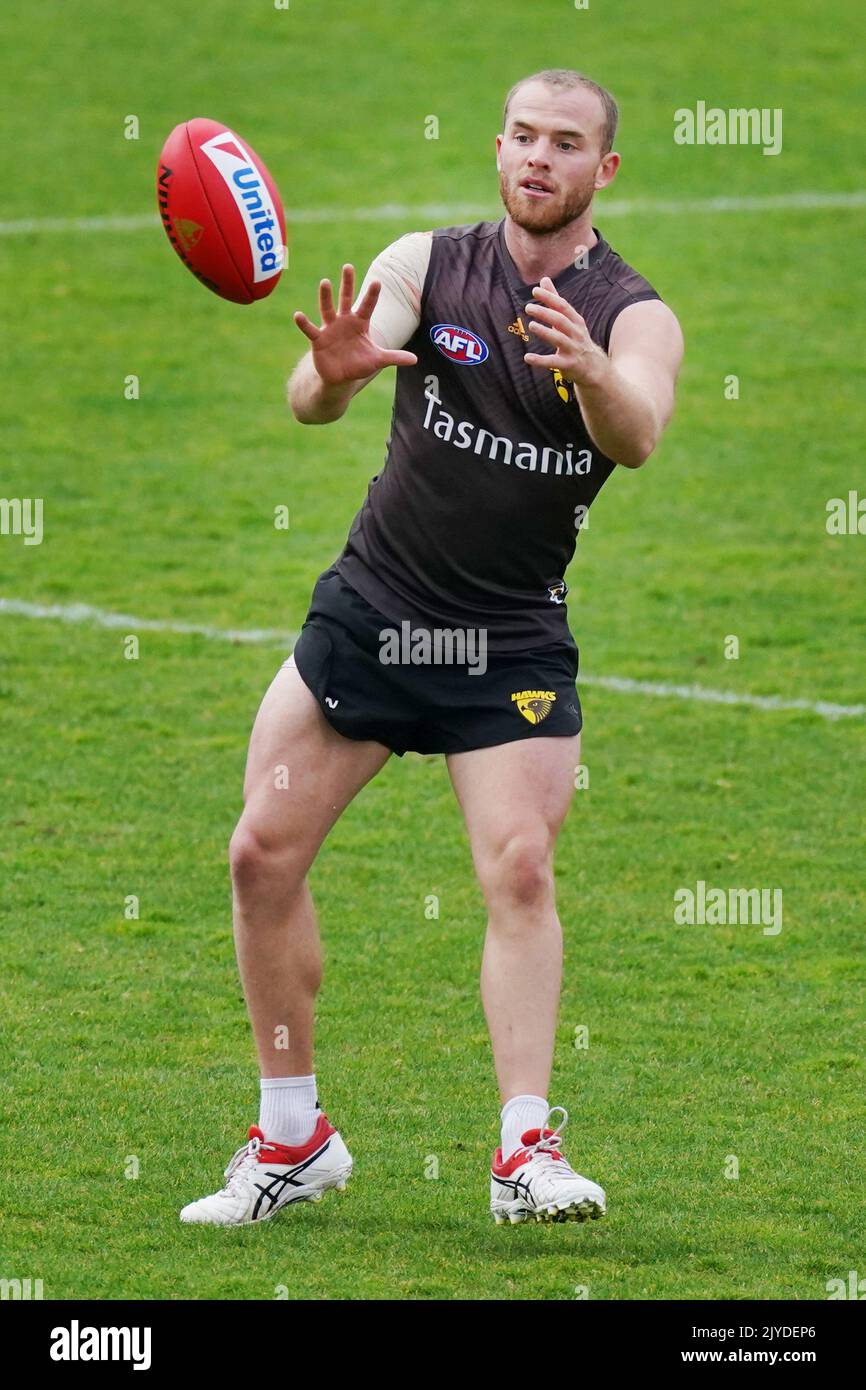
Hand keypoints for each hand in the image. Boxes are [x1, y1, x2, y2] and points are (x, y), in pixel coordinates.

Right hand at [293, 263, 416, 385]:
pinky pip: (310, 329)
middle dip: (347, 284)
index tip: (378, 282)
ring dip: (325, 297)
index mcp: (360, 324)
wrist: (340, 377)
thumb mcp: (377, 360)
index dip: (372, 295)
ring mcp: (330, 328)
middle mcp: (344, 321)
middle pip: (346, 299)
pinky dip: (304, 323)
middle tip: (348, 266)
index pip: (367, 306)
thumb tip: (415, 360)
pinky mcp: (318, 339)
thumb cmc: (358, 364)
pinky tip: (298, 315)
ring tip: (325, 282)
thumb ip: (394, 357)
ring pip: (327, 309)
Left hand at [523, 263, 606, 388]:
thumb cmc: (576, 339)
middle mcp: (576, 333)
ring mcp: (573, 349)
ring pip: (559, 339)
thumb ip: (555, 300)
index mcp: (575, 321)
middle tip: (528, 307)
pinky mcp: (568, 365)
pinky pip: (553, 362)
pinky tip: (527, 358)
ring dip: (545, 332)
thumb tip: (544, 280)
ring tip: (531, 325)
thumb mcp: (568, 319)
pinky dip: (540, 360)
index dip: (550, 298)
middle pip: (561, 320)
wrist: (594, 367)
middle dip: (545, 313)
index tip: (535, 291)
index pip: (562, 306)